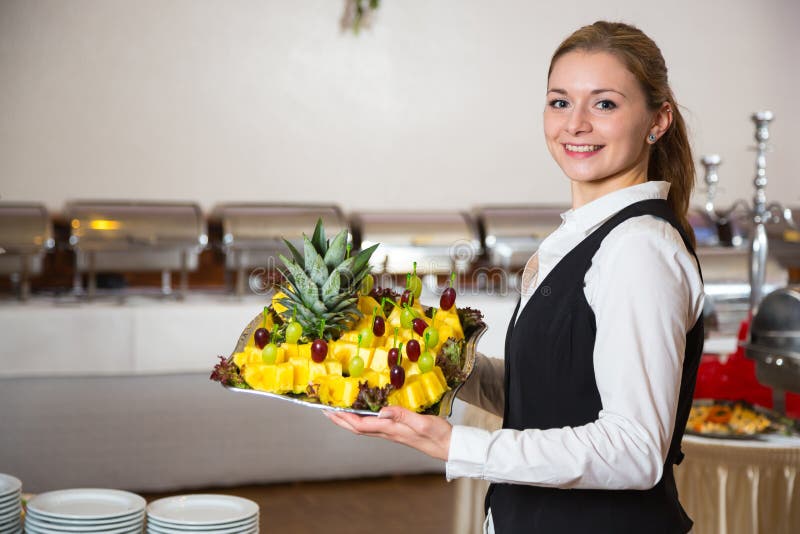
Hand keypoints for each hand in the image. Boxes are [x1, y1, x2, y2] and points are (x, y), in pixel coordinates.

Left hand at [324, 406, 452, 460]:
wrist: (449, 446)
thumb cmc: (438, 435)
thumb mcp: (422, 422)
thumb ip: (402, 415)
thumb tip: (381, 411)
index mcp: (391, 430)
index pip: (361, 424)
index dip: (344, 418)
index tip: (330, 410)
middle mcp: (388, 432)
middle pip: (357, 428)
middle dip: (340, 420)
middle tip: (325, 411)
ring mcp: (392, 433)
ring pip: (364, 428)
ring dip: (348, 420)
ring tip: (337, 412)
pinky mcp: (397, 431)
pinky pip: (373, 426)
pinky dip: (362, 419)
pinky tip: (362, 414)